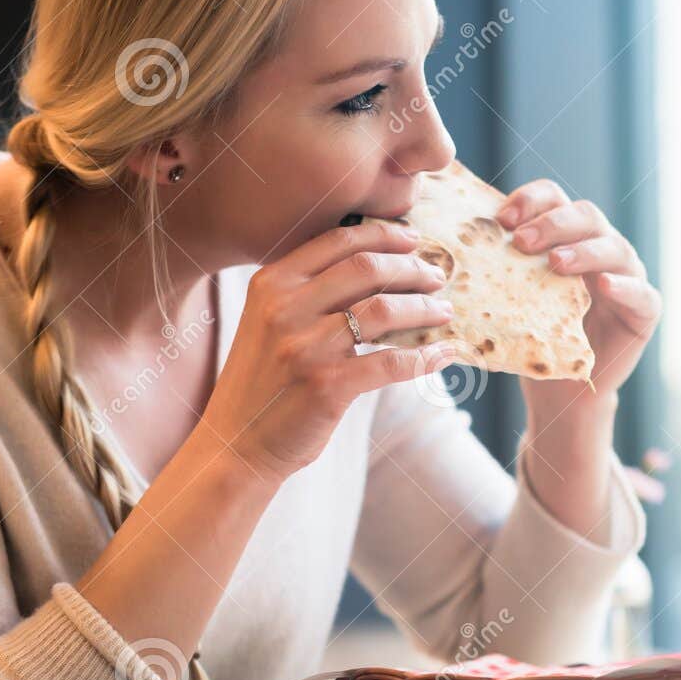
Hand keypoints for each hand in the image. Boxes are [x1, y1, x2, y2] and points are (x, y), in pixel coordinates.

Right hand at [200, 219, 456, 485]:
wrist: (236, 444)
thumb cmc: (261, 383)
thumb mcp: (267, 323)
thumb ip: (306, 293)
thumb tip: (374, 266)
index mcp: (271, 284)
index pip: (339, 242)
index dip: (384, 235)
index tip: (413, 240)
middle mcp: (285, 309)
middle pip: (367, 268)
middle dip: (412, 269)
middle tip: (436, 278)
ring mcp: (306, 347)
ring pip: (385, 310)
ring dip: (424, 309)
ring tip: (443, 311)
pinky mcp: (328, 386)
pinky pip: (392, 363)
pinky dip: (425, 357)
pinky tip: (444, 354)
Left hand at [495, 180, 660, 412]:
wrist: (559, 390)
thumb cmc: (531, 339)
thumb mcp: (507, 301)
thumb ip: (491, 272)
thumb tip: (441, 252)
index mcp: (566, 236)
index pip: (553, 198)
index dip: (530, 201)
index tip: (501, 219)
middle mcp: (600, 247)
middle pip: (585, 215)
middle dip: (552, 224)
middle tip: (522, 242)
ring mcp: (627, 276)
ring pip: (614, 248)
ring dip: (584, 251)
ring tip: (556, 263)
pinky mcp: (645, 310)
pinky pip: (641, 292)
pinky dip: (624, 285)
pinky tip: (605, 286)